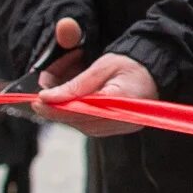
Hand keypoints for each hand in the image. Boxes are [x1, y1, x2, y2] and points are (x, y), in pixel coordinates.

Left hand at [35, 21, 156, 137]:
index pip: (83, 111)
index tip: (38, 100)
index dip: (58, 108)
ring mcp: (122, 126)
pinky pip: (90, 125)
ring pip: (82, 126)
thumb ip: (76, 84)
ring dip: (64, 111)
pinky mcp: (117, 128)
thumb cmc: (131, 64)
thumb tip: (47, 97)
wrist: (154, 69)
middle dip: (57, 109)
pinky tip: (69, 101)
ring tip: (55, 94)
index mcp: (124, 100)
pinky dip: (75, 113)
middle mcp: (124, 119)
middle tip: (41, 96)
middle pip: (81, 122)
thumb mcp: (103, 66)